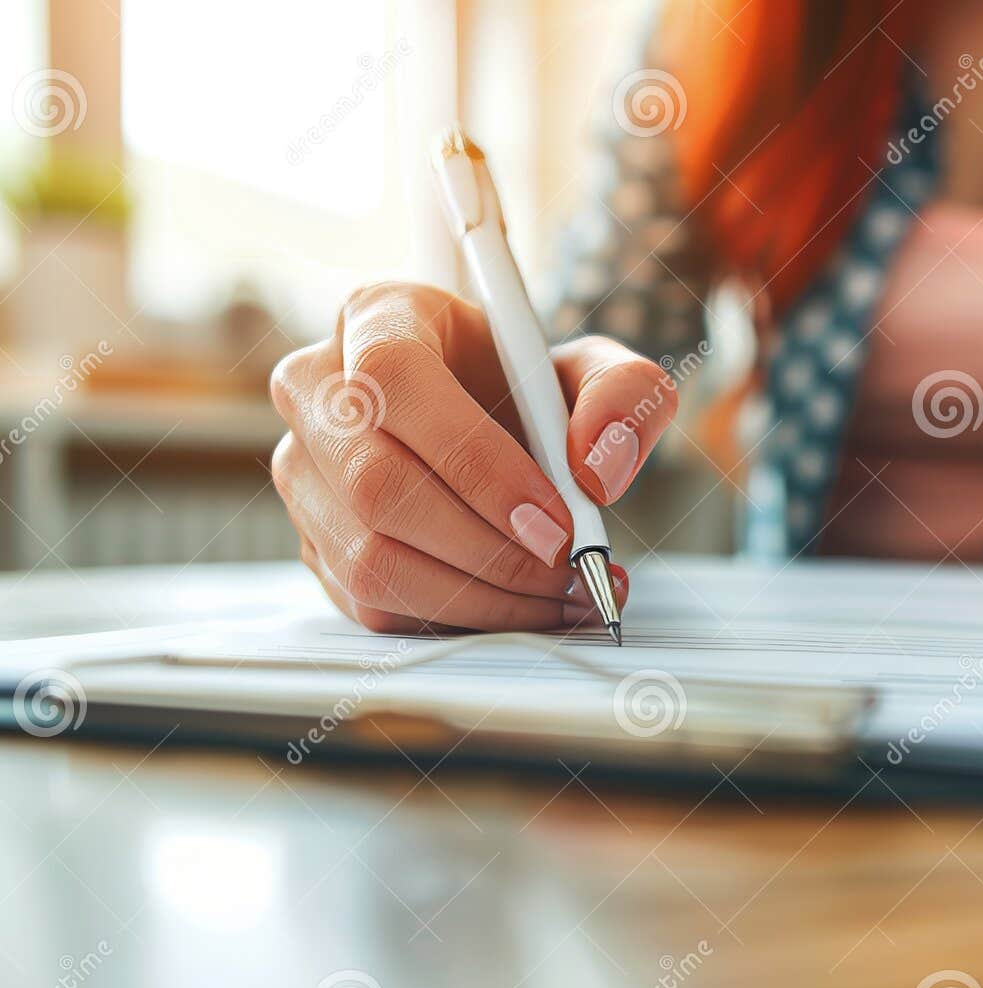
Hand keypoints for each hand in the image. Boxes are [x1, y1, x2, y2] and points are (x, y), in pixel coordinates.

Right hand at [270, 282, 675, 632]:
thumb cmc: (529, 389)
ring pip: (369, 558)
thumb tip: (597, 468)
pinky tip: (522, 606)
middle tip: (567, 567)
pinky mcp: (314, 542)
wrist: (494, 427)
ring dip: (480, 596)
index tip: (554, 517)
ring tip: (560, 595)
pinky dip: (458, 619)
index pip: (396, 380)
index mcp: (379, 316)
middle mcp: (318, 389)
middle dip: (488, 547)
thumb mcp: (595, 370)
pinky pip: (373, 603)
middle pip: (375, 484)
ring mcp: (304, 471)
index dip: (475, 460)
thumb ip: (622, 393)